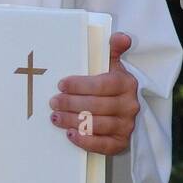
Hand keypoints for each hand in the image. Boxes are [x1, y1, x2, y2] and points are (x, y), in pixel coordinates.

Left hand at [48, 31, 139, 155]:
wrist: (123, 112)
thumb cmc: (111, 86)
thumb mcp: (113, 66)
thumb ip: (112, 50)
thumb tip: (121, 37)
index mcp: (127, 84)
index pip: (103, 84)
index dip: (81, 85)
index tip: (61, 85)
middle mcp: (130, 105)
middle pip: (97, 106)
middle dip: (71, 104)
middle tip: (53, 102)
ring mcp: (126, 126)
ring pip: (97, 125)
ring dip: (73, 121)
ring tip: (55, 117)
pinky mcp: (121, 143)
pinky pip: (102, 145)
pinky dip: (85, 141)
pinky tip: (70, 134)